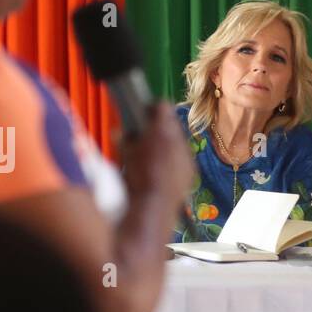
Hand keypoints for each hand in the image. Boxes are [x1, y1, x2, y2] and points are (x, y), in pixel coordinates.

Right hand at [118, 104, 195, 225]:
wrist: (154, 205)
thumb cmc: (137, 178)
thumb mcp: (125, 154)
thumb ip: (125, 139)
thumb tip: (120, 132)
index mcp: (162, 130)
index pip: (162, 106)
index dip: (151, 108)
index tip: (142, 112)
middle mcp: (179, 139)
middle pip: (171, 122)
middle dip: (159, 126)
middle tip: (145, 133)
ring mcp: (188, 155)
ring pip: (178, 140)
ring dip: (167, 142)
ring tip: (153, 152)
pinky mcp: (191, 170)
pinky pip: (183, 157)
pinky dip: (173, 158)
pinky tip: (162, 168)